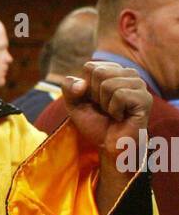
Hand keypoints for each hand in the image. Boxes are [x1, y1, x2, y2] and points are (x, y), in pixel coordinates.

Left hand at [61, 61, 152, 214]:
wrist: (110, 146)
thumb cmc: (96, 124)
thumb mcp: (75, 105)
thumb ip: (70, 88)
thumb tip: (81, 84)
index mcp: (114, 71)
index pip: (90, 67)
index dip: (86, 88)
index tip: (95, 102)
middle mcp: (128, 73)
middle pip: (99, 72)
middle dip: (95, 95)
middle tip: (105, 109)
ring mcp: (139, 84)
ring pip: (108, 84)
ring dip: (105, 104)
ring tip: (114, 113)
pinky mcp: (144, 98)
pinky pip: (119, 95)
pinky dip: (115, 110)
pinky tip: (121, 117)